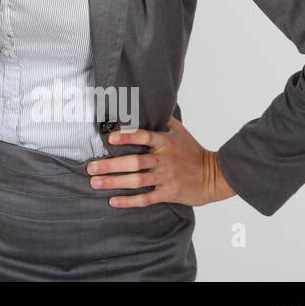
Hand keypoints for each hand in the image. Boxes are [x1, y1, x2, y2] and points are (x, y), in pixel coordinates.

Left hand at [85, 116, 236, 207]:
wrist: (214, 176)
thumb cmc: (193, 152)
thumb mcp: (180, 132)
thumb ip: (162, 119)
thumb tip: (146, 104)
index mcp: (165, 142)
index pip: (144, 136)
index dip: (127, 136)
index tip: (109, 138)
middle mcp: (164, 160)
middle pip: (134, 162)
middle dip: (110, 165)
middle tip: (91, 167)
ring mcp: (166, 178)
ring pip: (136, 181)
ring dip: (114, 182)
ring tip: (95, 182)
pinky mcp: (168, 193)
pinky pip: (146, 198)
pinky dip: (129, 201)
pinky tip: (113, 200)